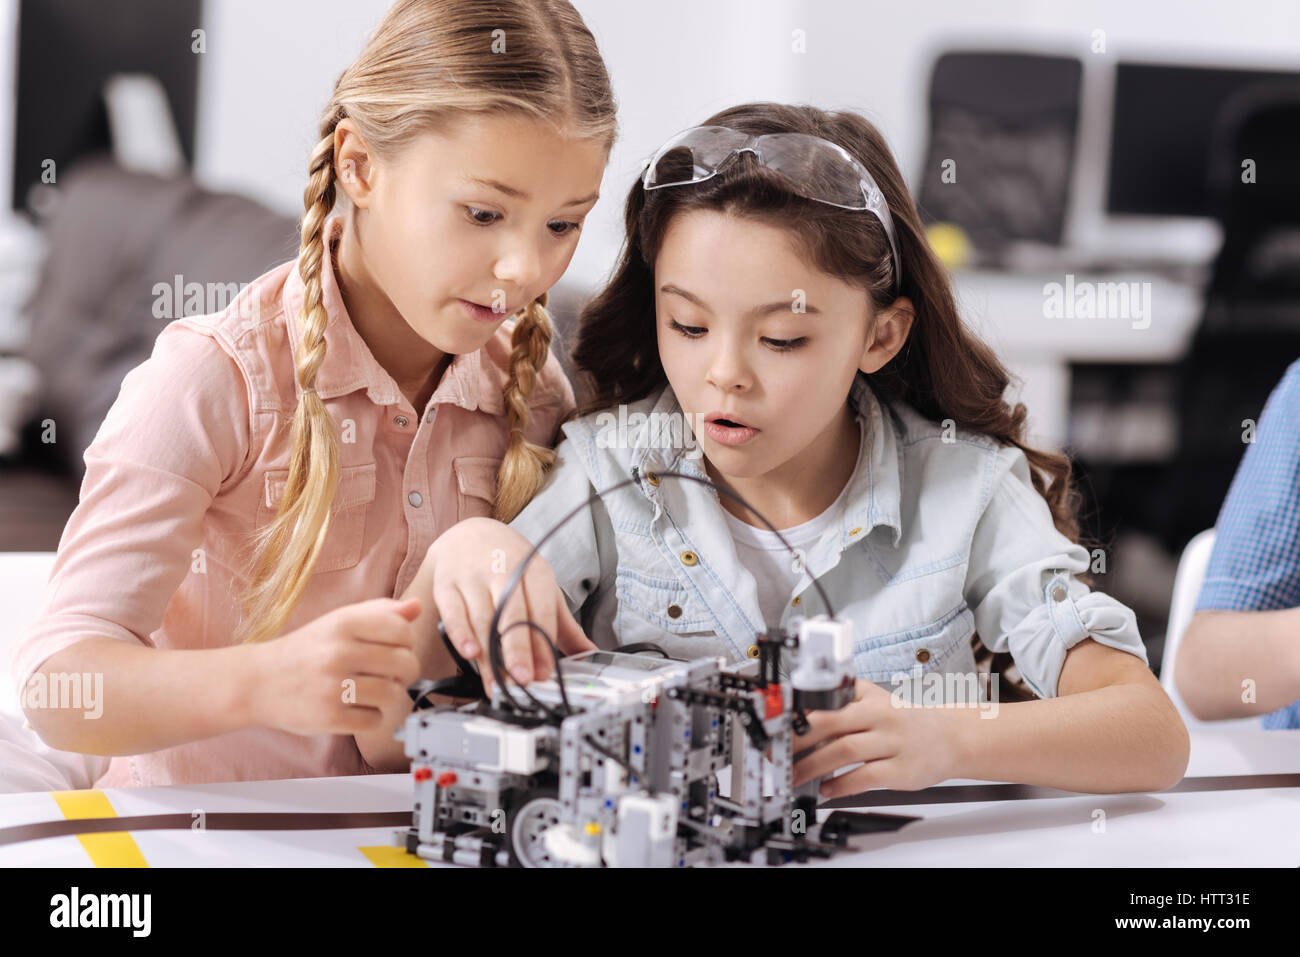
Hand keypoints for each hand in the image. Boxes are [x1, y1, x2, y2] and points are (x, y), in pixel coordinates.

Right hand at [249, 597, 422, 735]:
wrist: (259, 682)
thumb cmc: (306, 650)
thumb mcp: (339, 621)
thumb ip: (380, 612)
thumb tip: (417, 606)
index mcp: (344, 623)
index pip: (403, 630)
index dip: (406, 642)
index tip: (394, 647)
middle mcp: (339, 652)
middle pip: (406, 664)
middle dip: (404, 671)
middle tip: (387, 673)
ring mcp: (334, 686)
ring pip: (393, 694)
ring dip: (387, 696)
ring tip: (369, 690)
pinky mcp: (329, 717)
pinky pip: (376, 720)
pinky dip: (371, 717)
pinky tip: (355, 708)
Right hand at [427, 517, 596, 693]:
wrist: (470, 535)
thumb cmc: (511, 565)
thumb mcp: (541, 587)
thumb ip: (563, 624)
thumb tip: (589, 652)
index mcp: (533, 570)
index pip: (541, 609)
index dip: (543, 643)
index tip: (545, 673)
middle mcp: (503, 570)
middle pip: (512, 613)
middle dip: (518, 649)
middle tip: (523, 680)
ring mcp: (472, 576)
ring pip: (481, 619)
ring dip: (489, 656)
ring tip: (498, 684)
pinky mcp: (446, 583)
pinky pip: (452, 612)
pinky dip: (460, 634)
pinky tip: (470, 653)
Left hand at [792, 679, 961, 796]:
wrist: (951, 737)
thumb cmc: (906, 721)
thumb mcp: (876, 700)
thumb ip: (844, 703)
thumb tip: (802, 717)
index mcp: (868, 697)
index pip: (827, 699)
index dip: (799, 713)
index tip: (779, 725)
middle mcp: (879, 715)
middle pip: (830, 722)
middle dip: (798, 739)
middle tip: (779, 753)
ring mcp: (892, 742)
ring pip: (844, 750)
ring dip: (813, 765)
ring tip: (795, 776)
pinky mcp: (901, 769)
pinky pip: (865, 777)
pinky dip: (842, 784)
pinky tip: (827, 789)